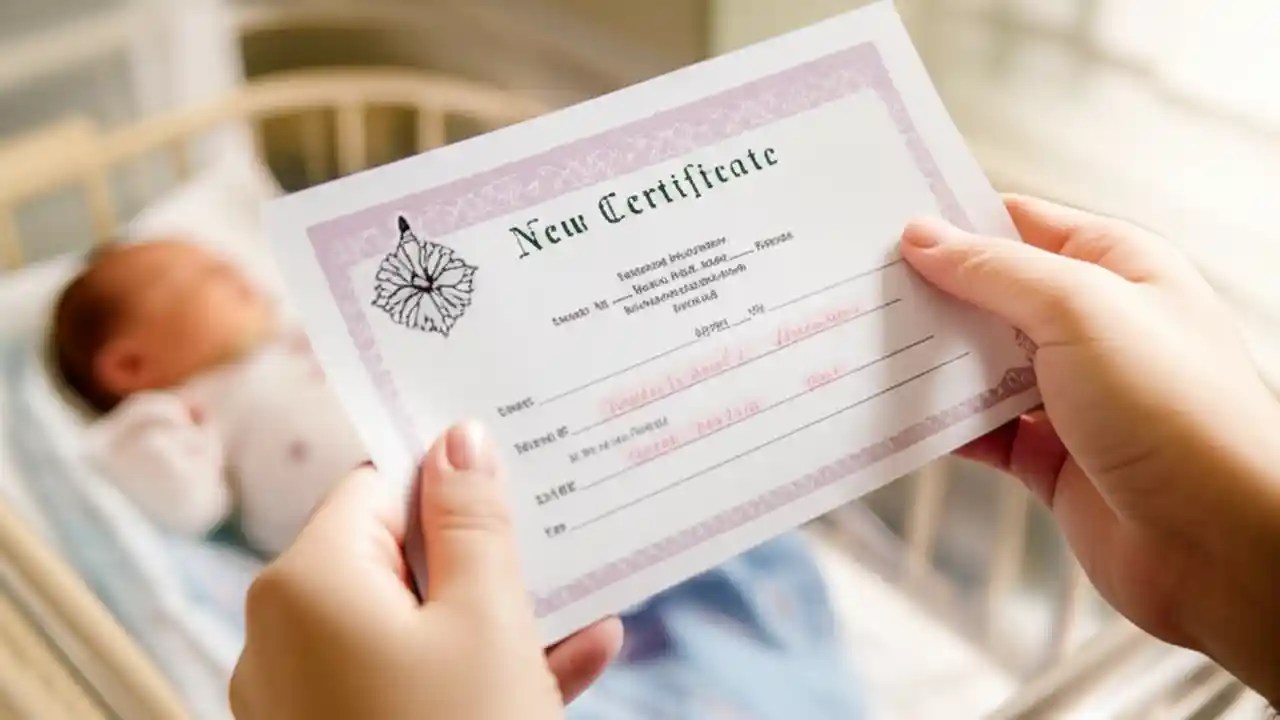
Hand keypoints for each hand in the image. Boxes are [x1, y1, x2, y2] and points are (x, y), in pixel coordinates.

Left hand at [231, 422, 622, 718]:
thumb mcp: (487, 620)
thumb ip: (472, 521)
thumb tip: (460, 438)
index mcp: (306, 584)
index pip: (377, 487)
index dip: (449, 472)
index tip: (515, 462)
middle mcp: (287, 636)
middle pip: (396, 559)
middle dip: (486, 551)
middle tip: (559, 531)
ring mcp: (310, 699)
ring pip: (414, 627)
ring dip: (500, 615)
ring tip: (585, 598)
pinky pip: (411, 685)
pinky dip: (480, 671)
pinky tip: (576, 660)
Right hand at [901, 195, 1279, 702]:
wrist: (1219, 544)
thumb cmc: (1177, 411)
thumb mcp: (1080, 310)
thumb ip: (994, 271)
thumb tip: (922, 236)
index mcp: (1117, 269)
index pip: (1020, 226)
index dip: (955, 224)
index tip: (884, 229)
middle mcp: (1096, 328)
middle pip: (991, 297)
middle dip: (932, 296)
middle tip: (859, 291)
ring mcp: (1072, 396)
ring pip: (980, 366)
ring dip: (931, 364)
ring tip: (866, 351)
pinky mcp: (1051, 458)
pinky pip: (981, 431)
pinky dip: (944, 427)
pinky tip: (901, 419)